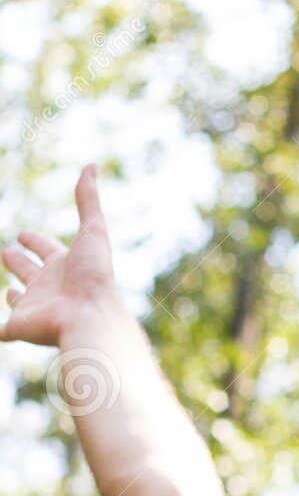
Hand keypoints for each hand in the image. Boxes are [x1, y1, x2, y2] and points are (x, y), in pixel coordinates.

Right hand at [1, 164, 118, 346]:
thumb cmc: (93, 276)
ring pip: (20, 301)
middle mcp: (49, 287)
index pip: (47, 249)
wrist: (89, 317)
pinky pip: (2, 330)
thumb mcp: (93, 230)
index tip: (23, 233)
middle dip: (19, 261)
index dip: (35, 240)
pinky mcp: (20, 328)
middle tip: (7, 251)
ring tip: (8, 290)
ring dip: (13, 296)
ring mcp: (35, 308)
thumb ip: (88, 200)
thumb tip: (91, 165)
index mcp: (65, 266)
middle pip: (30, 272)